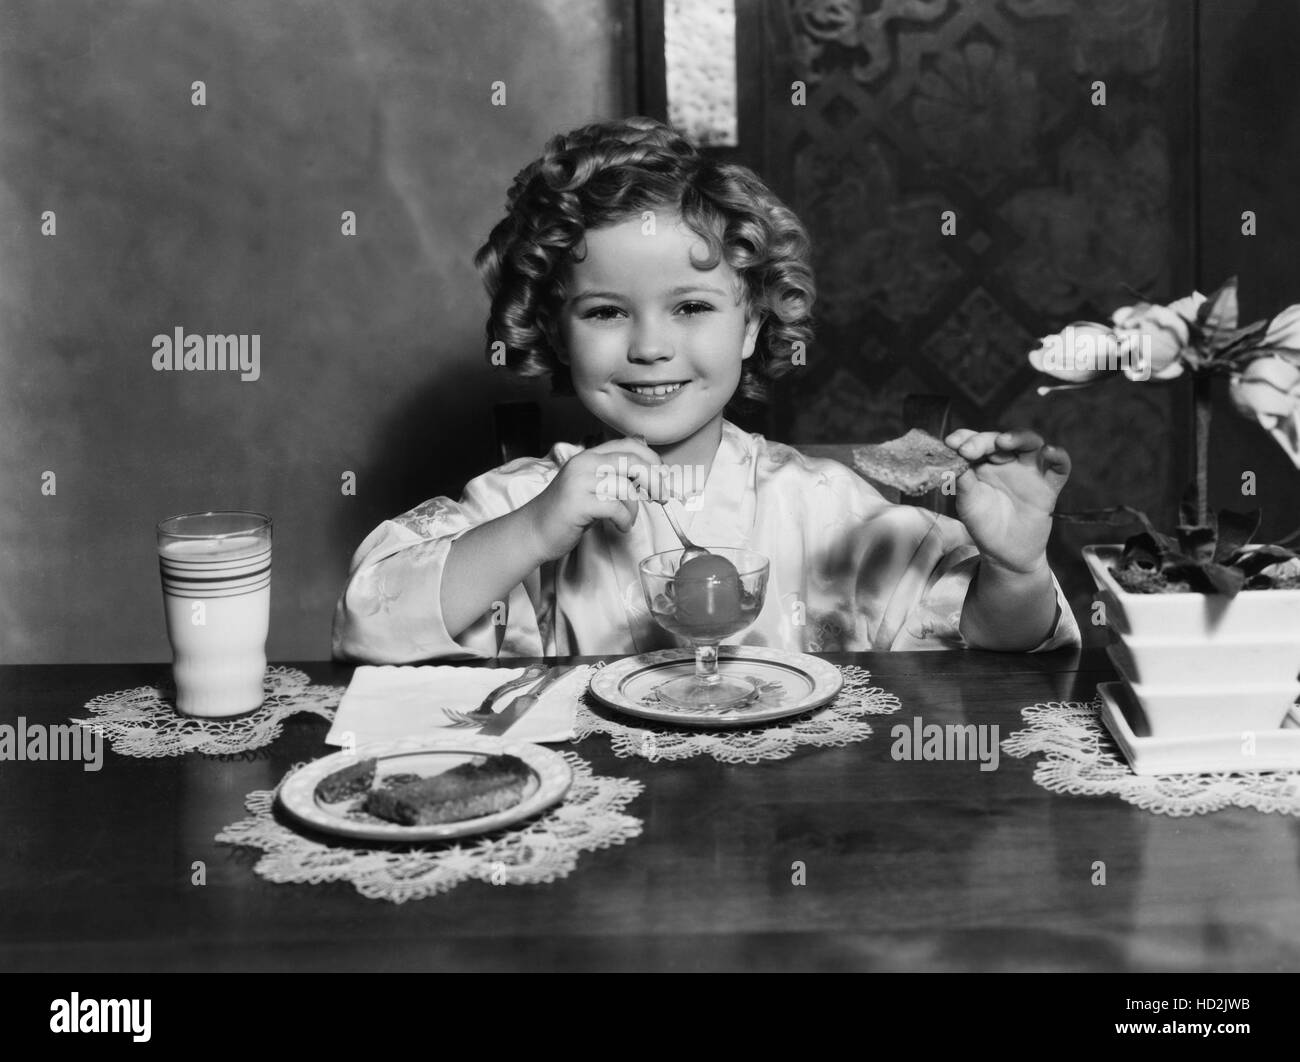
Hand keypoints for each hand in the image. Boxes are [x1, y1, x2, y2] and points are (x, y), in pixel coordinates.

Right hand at [523, 437, 666, 559]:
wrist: (533, 531)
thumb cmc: (566, 512)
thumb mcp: (591, 486)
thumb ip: (614, 477)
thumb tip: (648, 473)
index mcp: (589, 456)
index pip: (629, 444)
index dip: (652, 459)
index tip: (663, 477)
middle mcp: (584, 463)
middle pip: (632, 460)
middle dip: (654, 480)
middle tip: (662, 497)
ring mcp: (580, 482)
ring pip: (625, 487)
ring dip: (634, 508)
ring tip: (626, 520)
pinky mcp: (578, 502)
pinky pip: (615, 507)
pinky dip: (624, 520)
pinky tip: (620, 527)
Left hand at [945, 429, 1070, 574]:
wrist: (1006, 552)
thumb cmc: (984, 524)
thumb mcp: (968, 504)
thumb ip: (963, 483)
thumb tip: (952, 464)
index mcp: (983, 463)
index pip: (975, 442)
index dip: (965, 438)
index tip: (951, 443)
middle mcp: (1007, 462)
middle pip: (1000, 439)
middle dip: (984, 440)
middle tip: (969, 449)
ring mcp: (1029, 471)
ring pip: (1030, 443)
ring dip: (1019, 438)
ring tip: (1004, 442)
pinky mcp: (1049, 485)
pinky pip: (1060, 468)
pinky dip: (1059, 457)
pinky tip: (1049, 452)